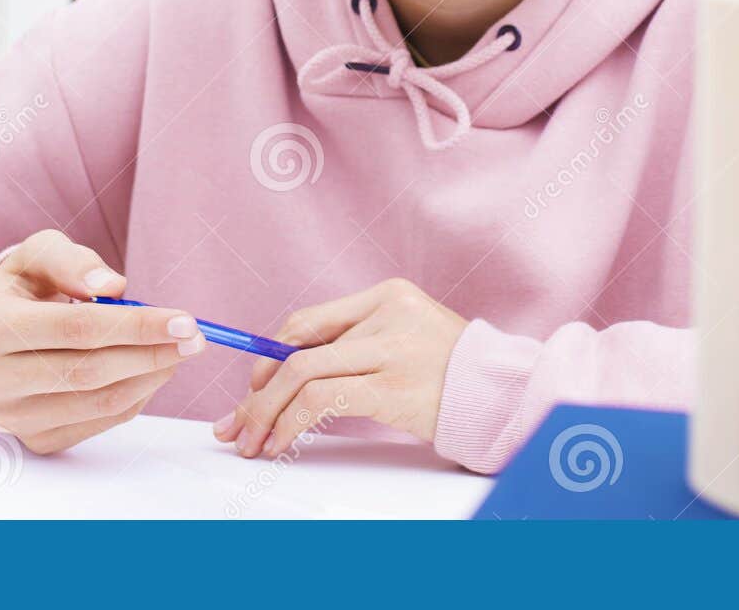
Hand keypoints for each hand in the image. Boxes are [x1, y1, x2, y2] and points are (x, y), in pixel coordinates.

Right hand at [0, 229, 204, 453]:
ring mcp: (10, 415)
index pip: (76, 328)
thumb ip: (73, 262)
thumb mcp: (38, 254)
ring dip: (150, 378)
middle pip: (88, 371)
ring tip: (177, 353)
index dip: (136, 325)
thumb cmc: (21, 288)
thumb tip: (115, 286)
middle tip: (194, 339)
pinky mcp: (32, 438)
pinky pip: (97, 424)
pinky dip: (134, 399)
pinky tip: (150, 373)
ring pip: (97, 403)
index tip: (184, 320)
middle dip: (152, 354)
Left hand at [212, 278, 466, 458]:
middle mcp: (386, 315)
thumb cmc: (453, 371)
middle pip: (299, 350)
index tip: (254, 388)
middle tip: (234, 424)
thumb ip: (358, 342)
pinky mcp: (392, 387)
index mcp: (387, 294)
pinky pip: (323, 401)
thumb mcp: (407, 336)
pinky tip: (281, 444)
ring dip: (266, 413)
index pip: (309, 321)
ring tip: (251, 442)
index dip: (271, 356)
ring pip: (303, 375)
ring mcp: (390, 350)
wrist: (504, 392)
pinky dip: (291, 424)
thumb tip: (286, 371)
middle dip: (257, 393)